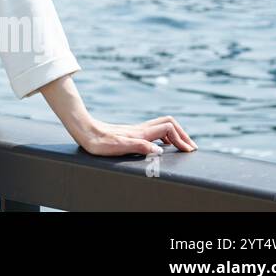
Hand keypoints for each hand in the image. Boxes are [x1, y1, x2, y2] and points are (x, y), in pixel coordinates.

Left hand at [77, 115, 196, 156]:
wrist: (84, 131)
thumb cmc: (99, 142)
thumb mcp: (119, 147)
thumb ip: (140, 147)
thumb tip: (160, 151)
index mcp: (140, 133)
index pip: (168, 129)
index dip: (180, 139)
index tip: (188, 152)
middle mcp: (140, 129)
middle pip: (169, 123)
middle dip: (182, 134)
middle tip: (191, 148)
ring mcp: (136, 130)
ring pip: (162, 126)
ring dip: (175, 134)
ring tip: (182, 147)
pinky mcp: (131, 133)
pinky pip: (154, 131)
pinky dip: (165, 136)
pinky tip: (163, 146)